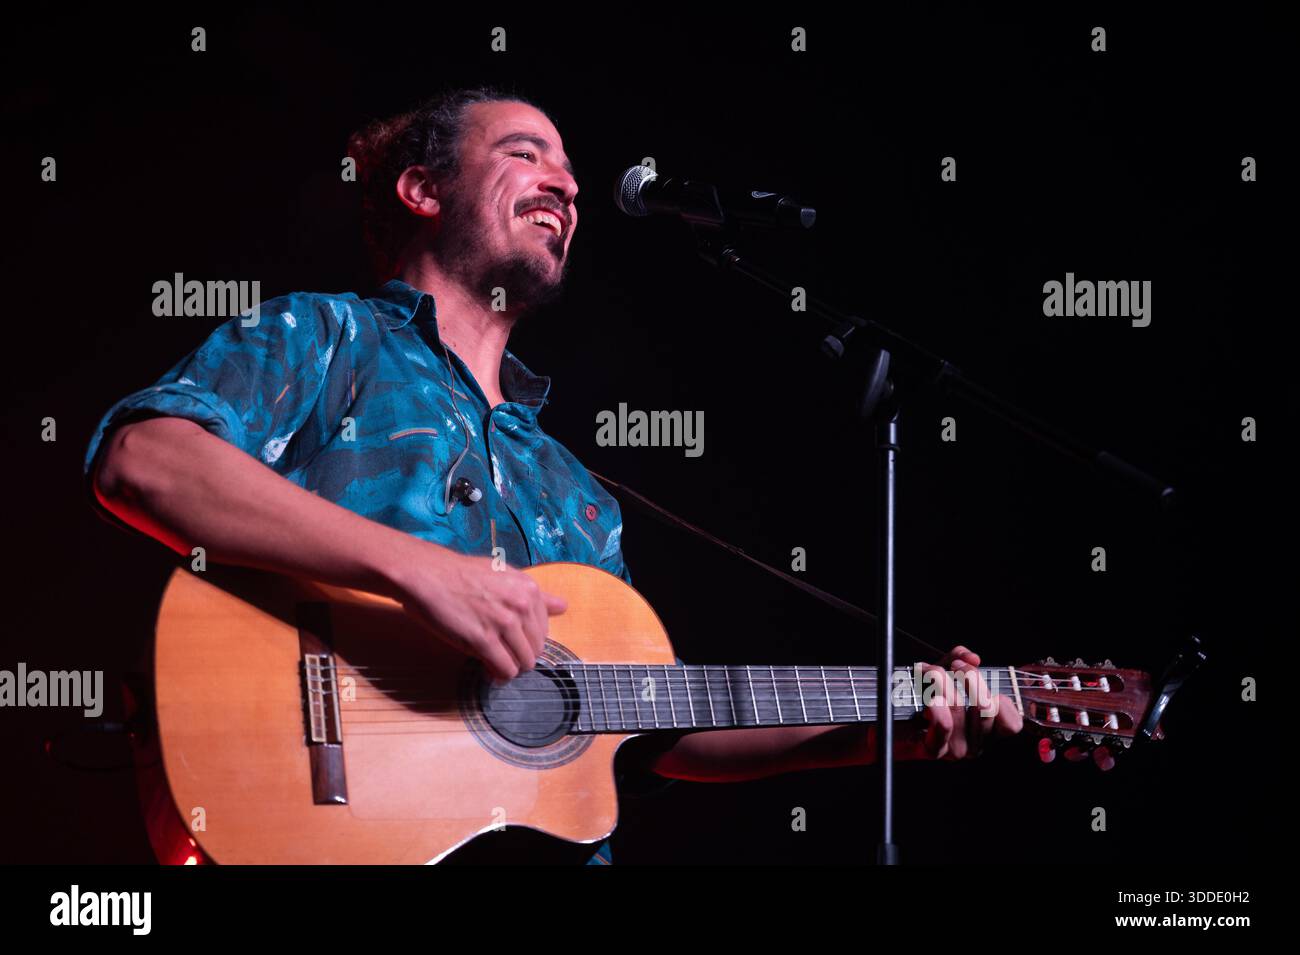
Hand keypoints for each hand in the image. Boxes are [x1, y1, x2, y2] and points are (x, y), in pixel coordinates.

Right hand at [390, 545, 566, 680]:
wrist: (426, 575)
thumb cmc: (460, 575)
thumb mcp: (504, 575)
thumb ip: (535, 595)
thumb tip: (563, 607)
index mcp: (529, 589)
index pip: (544, 631)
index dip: (528, 641)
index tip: (513, 642)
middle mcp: (521, 605)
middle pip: (536, 649)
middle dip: (521, 657)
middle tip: (502, 655)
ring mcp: (503, 623)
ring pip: (523, 663)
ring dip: (510, 668)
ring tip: (494, 662)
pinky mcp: (483, 640)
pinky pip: (504, 669)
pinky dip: (498, 675)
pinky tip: (487, 670)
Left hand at [903, 645, 1022, 759]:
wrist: (888, 716)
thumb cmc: (919, 696)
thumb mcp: (944, 672)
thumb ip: (960, 659)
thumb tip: (972, 658)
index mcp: (986, 730)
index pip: (1011, 724)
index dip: (999, 697)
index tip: (975, 675)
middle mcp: (975, 743)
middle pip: (985, 708)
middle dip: (968, 676)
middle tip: (953, 666)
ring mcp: (955, 749)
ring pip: (960, 708)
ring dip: (942, 681)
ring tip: (928, 672)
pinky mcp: (933, 750)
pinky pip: (944, 726)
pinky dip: (938, 707)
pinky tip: (931, 699)